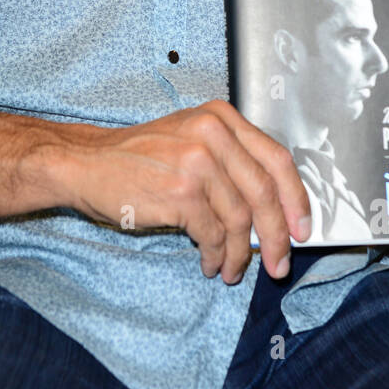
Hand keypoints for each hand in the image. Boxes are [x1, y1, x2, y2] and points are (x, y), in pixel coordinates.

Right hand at [59, 98, 311, 283]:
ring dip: (239, 255)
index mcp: (221, 118)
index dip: (296, 199)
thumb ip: (230, 161)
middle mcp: (213, 134)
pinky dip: (215, 256)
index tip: (303, 230)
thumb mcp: (189, 138)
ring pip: (240, 220)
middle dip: (277, 236)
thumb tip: (273, 213)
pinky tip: (209, 264)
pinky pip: (213, 235)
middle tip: (279, 265)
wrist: (85, 164)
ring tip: (230, 271)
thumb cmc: (137, 158)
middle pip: (265, 193)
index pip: (277, 160)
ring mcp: (197, 162)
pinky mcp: (181, 193)